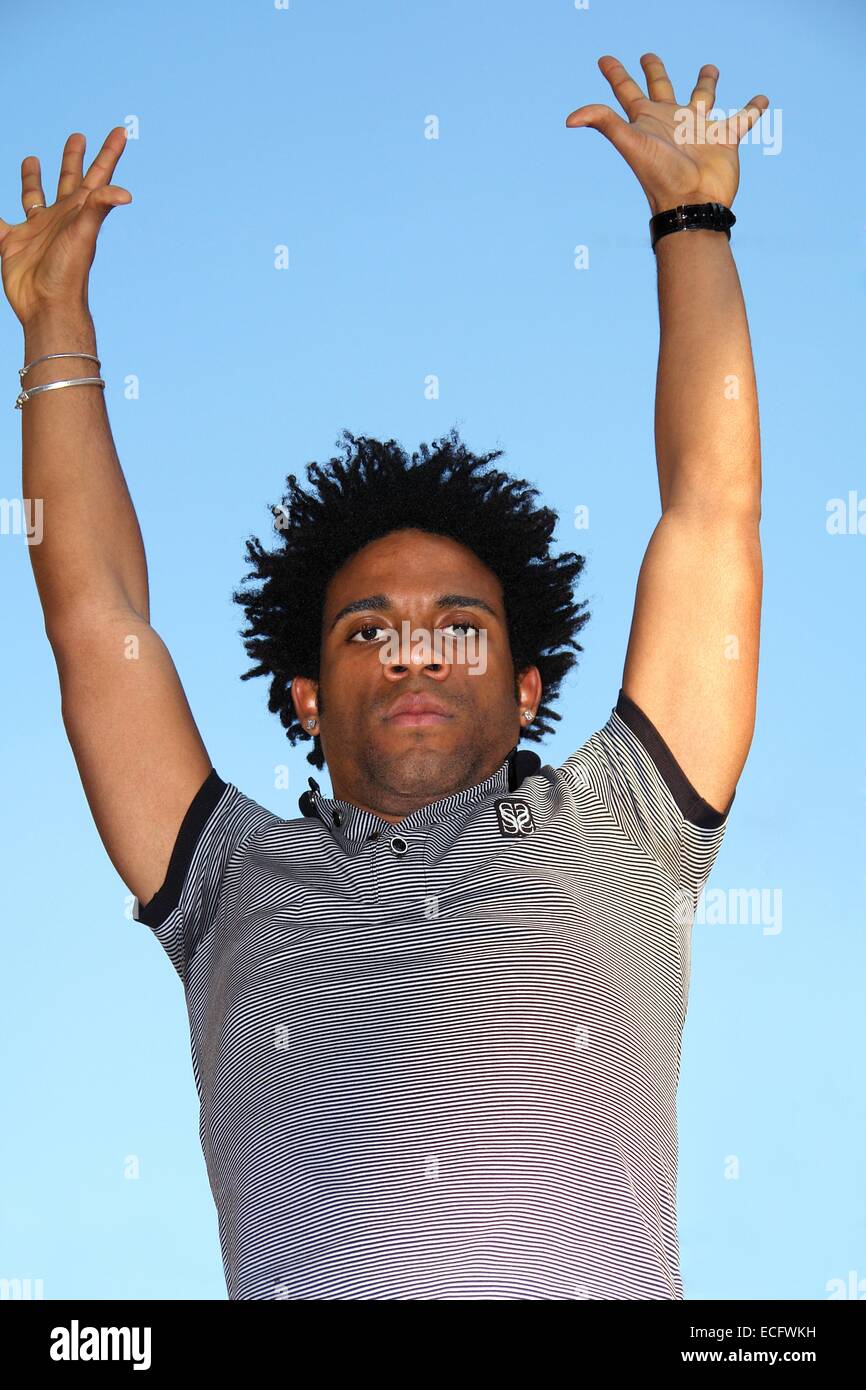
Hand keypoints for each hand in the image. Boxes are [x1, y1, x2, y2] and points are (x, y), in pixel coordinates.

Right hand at [0, 127, 130, 326]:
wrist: (46, 306)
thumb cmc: (69, 272)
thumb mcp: (85, 234)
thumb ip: (98, 208)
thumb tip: (126, 194)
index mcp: (79, 211)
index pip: (98, 176)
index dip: (109, 153)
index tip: (121, 132)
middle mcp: (60, 217)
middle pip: (69, 180)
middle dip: (74, 158)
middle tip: (78, 136)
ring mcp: (36, 230)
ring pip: (33, 196)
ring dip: (33, 179)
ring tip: (33, 159)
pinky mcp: (12, 242)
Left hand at [565, 54, 767, 214]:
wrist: (691, 203)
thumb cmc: (660, 175)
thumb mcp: (630, 143)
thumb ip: (604, 122)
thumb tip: (570, 119)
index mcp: (647, 120)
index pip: (626, 91)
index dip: (615, 74)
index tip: (604, 59)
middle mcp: (671, 121)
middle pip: (661, 88)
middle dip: (654, 72)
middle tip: (648, 56)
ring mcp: (698, 128)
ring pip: (703, 97)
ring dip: (706, 83)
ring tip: (710, 69)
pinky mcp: (725, 138)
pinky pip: (743, 118)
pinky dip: (753, 109)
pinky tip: (761, 99)